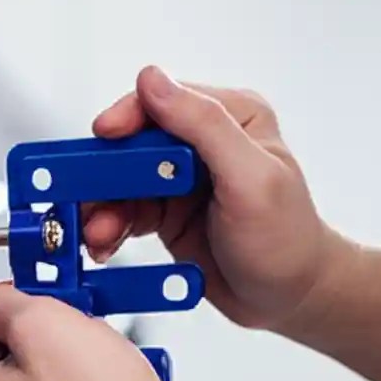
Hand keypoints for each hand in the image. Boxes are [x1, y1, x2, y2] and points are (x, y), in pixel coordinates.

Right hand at [87, 66, 356, 331]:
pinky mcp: (166, 214)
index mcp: (230, 118)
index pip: (162, 102)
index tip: (102, 138)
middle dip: (105, 176)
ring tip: (99, 235)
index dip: (126, 119)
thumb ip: (203, 125)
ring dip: (103, 208)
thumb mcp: (250, 178)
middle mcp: (201, 144)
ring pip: (121, 182)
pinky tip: (106, 244)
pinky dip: (109, 229)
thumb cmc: (287, 241)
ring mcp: (180, 181)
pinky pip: (123, 213)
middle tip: (88, 201)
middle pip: (131, 145)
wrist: (291, 299)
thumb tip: (154, 81)